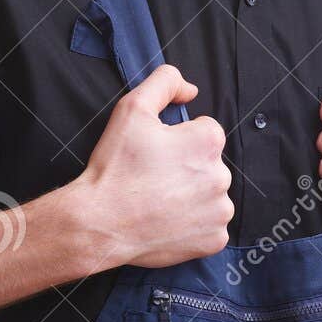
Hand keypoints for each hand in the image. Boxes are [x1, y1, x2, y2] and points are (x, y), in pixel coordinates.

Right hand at [73, 65, 233, 268]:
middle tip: (153, 178)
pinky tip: (168, 221)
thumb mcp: (132, 108)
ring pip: (209, 194)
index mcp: (208, 140)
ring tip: (158, 200)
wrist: (100, 223)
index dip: (177, 140)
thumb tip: (190, 90)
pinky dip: (193, 224)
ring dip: (191, 195)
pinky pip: (210, 226)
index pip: (203, 131)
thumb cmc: (116, 167)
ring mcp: (220, 211)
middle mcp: (221, 175)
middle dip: (186, 168)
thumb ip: (164, 82)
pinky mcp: (215, 239)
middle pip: (207, 164)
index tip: (156, 154)